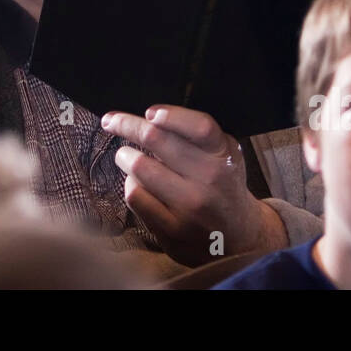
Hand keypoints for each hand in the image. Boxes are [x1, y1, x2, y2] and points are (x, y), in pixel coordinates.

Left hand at [101, 104, 287, 266]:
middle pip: (156, 139)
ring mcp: (190, 206)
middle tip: (111, 120)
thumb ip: (198, 134)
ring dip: (125, 155)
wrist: (239, 237)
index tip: (150, 112)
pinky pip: (135, 195)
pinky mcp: (172, 229)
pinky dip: (130, 184)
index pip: (199, 127)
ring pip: (139, 166)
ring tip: (125, 155)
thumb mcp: (225, 154)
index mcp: (223, 154)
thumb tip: (154, 116)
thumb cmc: (223, 185)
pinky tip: (137, 183)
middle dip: (126, 125)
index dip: (171, 116)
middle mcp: (209, 179)